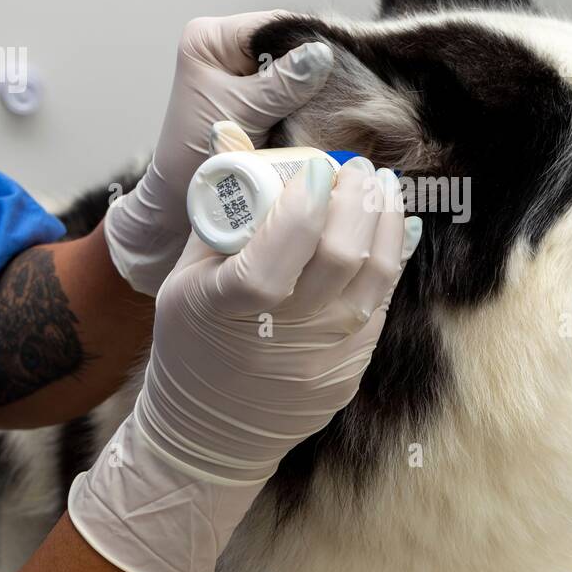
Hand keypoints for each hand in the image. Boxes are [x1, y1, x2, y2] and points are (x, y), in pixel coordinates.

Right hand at [69, 126, 421, 571]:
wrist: (211, 434)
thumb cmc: (191, 346)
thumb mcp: (183, 280)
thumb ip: (217, 213)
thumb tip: (229, 136)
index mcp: (228, 309)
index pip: (278, 251)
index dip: (305, 204)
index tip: (320, 168)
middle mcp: (285, 335)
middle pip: (340, 257)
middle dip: (356, 200)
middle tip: (356, 169)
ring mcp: (325, 357)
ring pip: (375, 276)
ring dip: (386, 222)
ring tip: (382, 187)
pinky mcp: (350, 369)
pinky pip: (380, 302)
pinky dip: (389, 258)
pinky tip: (387, 228)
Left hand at [103, 12, 334, 294]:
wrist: (183, 199)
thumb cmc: (197, 155)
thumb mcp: (243, 111)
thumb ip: (283, 83)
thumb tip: (323, 53)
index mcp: (211, 38)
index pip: (273, 24)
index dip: (309, 39)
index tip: (346, 59)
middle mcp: (227, 47)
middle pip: (287, 44)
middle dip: (316, 65)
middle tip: (351, 84)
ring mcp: (243, 72)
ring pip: (295, 68)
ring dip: (317, 86)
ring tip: (344, 99)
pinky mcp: (258, 97)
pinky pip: (293, 90)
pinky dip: (310, 102)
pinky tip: (330, 111)